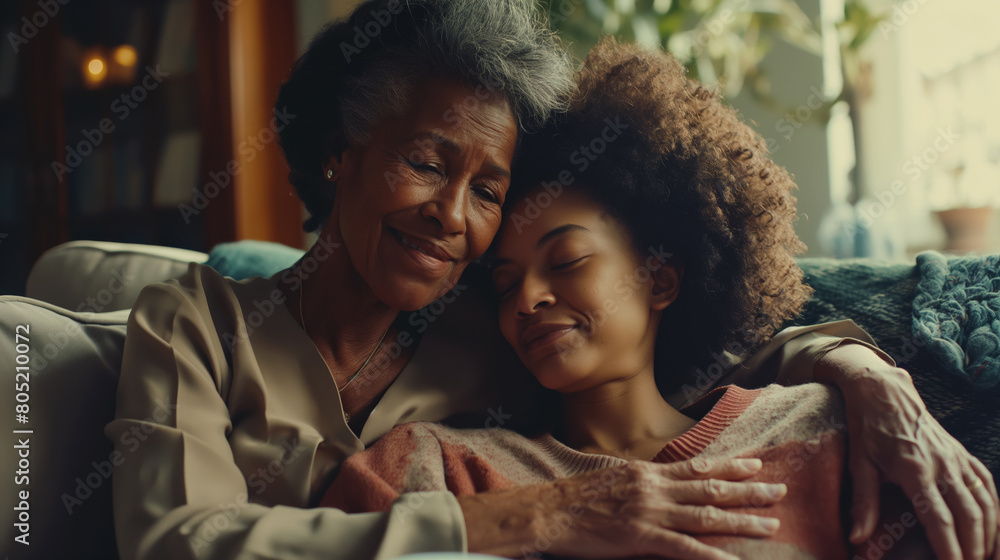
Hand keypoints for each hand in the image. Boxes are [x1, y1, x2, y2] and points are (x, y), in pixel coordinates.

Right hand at [460, 457, 785, 559]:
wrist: (551, 511)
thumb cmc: (579, 498)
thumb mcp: (615, 479)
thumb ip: (645, 483)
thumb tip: (667, 485)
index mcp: (649, 473)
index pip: (699, 466)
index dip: (731, 466)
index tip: (758, 463)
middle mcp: (656, 488)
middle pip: (711, 489)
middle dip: (749, 490)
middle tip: (781, 489)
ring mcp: (651, 513)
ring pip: (706, 517)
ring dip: (742, 521)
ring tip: (771, 525)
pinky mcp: (642, 537)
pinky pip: (684, 548)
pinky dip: (711, 555)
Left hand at [816, 343, 999, 559]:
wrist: (884, 391)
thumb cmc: (867, 429)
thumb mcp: (858, 463)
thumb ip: (863, 503)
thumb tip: (856, 538)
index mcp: (914, 469)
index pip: (938, 517)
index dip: (948, 547)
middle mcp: (942, 464)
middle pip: (969, 514)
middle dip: (973, 547)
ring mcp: (956, 458)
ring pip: (984, 502)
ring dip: (990, 534)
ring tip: (987, 559)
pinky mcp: (962, 453)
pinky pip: (986, 484)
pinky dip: (996, 510)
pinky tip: (994, 530)